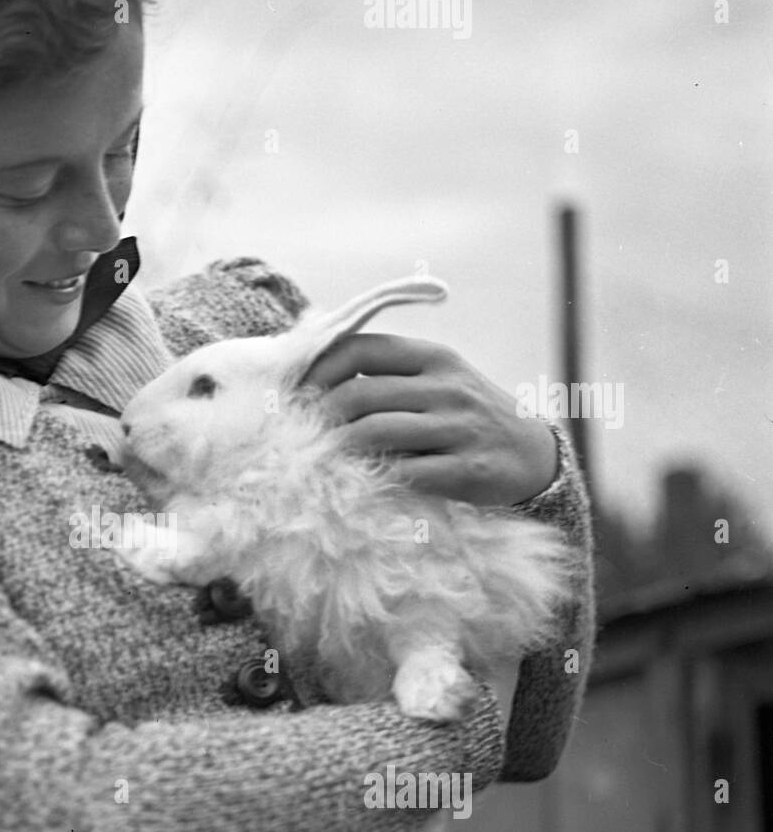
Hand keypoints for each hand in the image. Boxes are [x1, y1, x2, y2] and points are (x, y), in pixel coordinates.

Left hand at [303, 333, 558, 505]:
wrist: (532, 456)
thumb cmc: (467, 417)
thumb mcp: (438, 380)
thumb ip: (389, 374)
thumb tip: (315, 373)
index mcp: (433, 357)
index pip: (361, 348)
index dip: (319, 369)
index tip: (297, 394)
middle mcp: (446, 386)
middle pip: (361, 394)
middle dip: (322, 418)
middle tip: (301, 437)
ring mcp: (459, 427)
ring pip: (377, 431)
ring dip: (341, 449)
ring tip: (321, 460)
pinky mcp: (467, 469)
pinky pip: (405, 471)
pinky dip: (374, 477)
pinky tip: (359, 483)